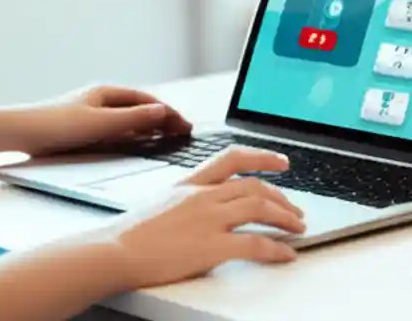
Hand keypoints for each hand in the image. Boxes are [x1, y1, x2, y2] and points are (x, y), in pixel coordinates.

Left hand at [16, 85, 192, 155]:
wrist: (21, 132)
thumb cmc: (56, 124)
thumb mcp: (101, 123)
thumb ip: (133, 119)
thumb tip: (163, 112)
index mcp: (106, 93)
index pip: (147, 101)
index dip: (168, 113)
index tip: (185, 126)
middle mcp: (100, 101)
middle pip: (139, 109)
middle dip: (162, 120)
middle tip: (182, 133)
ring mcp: (92, 114)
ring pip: (128, 120)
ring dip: (148, 128)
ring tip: (167, 139)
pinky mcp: (83, 129)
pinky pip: (115, 131)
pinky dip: (132, 136)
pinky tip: (136, 146)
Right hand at [95, 147, 305, 288]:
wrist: (113, 251)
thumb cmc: (128, 234)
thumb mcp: (159, 204)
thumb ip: (185, 202)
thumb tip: (204, 212)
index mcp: (189, 184)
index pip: (232, 159)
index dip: (262, 157)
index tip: (280, 163)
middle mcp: (202, 196)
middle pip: (254, 186)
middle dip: (282, 198)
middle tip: (296, 210)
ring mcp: (207, 219)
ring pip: (260, 209)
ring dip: (285, 219)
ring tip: (298, 229)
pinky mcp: (211, 246)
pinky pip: (255, 244)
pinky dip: (277, 249)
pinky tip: (286, 254)